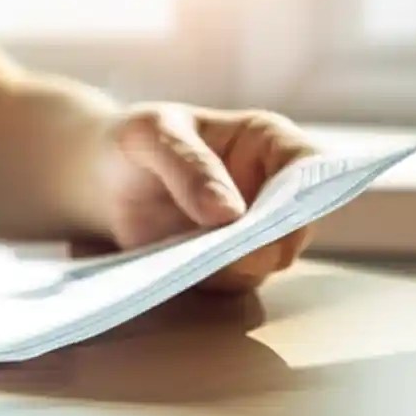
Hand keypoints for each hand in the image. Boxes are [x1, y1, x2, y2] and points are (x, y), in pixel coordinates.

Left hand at [97, 103, 315, 291]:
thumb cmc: (135, 142)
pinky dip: (213, 278)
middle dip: (272, 237)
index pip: (311, 162)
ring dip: (239, 262)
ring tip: (198, 255)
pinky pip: (234, 280)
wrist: (103, 178)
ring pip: (270, 258)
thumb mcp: (151, 136)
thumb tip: (229, 213)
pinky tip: (181, 267)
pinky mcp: (229, 263)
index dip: (313, 185)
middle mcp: (272, 189)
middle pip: (298, 221)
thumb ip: (188, 165)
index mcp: (267, 141)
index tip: (286, 207)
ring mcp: (254, 230)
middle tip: (235, 246)